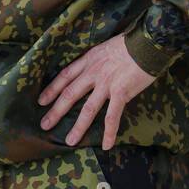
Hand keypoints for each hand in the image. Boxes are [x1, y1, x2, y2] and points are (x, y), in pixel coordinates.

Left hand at [37, 35, 156, 149]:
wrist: (147, 43)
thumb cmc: (130, 43)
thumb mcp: (106, 47)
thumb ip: (97, 60)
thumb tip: (94, 69)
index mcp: (89, 60)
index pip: (65, 76)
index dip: (52, 89)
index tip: (41, 101)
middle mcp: (94, 72)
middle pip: (70, 94)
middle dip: (56, 111)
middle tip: (44, 125)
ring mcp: (106, 83)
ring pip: (88, 109)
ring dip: (78, 127)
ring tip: (70, 141)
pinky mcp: (121, 92)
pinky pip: (113, 117)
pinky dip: (109, 132)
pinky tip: (107, 146)